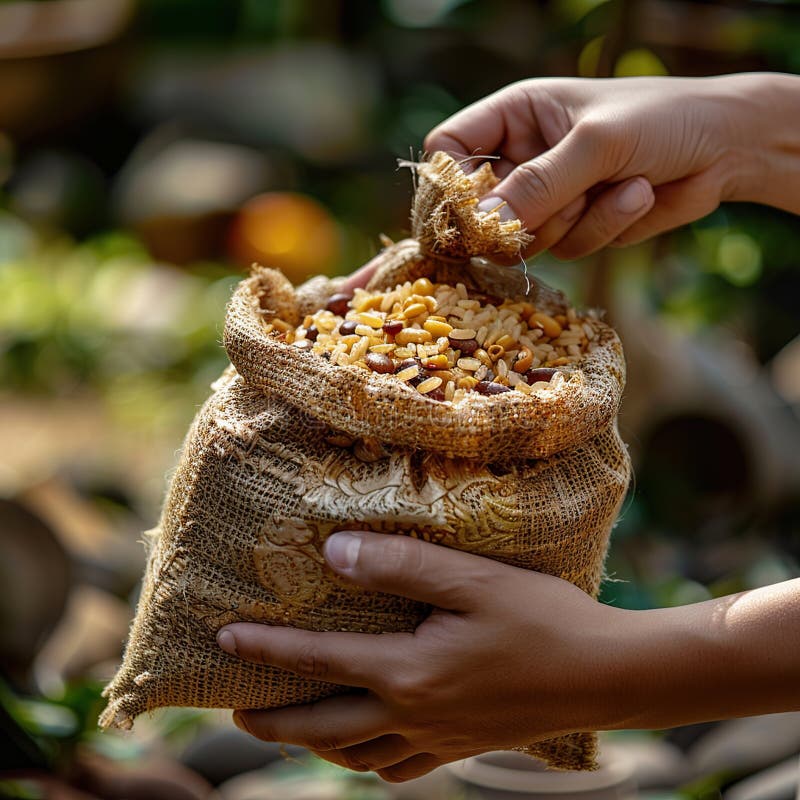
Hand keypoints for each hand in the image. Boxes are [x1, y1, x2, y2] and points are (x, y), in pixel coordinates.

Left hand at [216, 532, 622, 781]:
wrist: (605, 675)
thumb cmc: (542, 619)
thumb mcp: (471, 579)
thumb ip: (401, 565)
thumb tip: (334, 555)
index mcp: (410, 671)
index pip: (320, 659)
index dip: (267, 649)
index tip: (223, 639)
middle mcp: (414, 714)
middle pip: (323, 726)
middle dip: (273, 719)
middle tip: (234, 710)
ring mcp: (439, 737)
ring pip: (357, 754)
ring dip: (314, 742)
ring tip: (290, 730)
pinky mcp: (464, 746)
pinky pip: (399, 768)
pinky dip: (368, 760)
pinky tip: (368, 748)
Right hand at [425, 73, 799, 258]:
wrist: (728, 146)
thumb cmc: (662, 119)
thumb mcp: (597, 142)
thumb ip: (539, 184)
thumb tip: (483, 223)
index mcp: (516, 116)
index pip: (450, 148)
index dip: (449, 183)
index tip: (467, 215)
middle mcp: (523, 158)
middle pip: (482, 207)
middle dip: (522, 215)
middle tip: (564, 202)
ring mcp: (548, 197)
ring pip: (526, 238)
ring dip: (574, 221)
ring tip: (622, 183)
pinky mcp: (576, 227)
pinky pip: (566, 248)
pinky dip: (602, 228)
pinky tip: (638, 194)